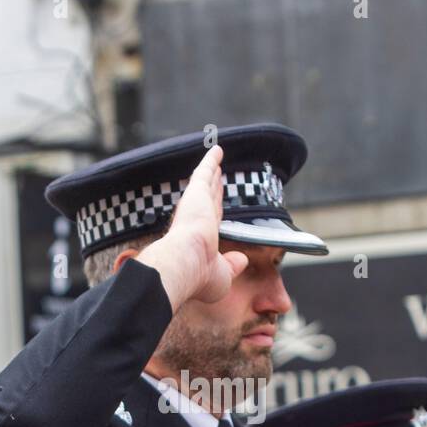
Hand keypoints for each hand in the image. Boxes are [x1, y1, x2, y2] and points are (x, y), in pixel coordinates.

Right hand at [135, 145, 247, 308]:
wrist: (184, 265)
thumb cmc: (199, 276)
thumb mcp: (223, 275)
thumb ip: (232, 265)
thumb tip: (243, 259)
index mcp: (201, 241)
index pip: (210, 222)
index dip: (214, 211)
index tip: (216, 203)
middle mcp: (196, 221)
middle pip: (208, 199)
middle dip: (212, 187)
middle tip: (216, 174)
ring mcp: (196, 206)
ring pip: (207, 183)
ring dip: (212, 171)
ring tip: (217, 159)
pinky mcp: (198, 193)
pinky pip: (206, 172)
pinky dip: (211, 161)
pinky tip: (218, 149)